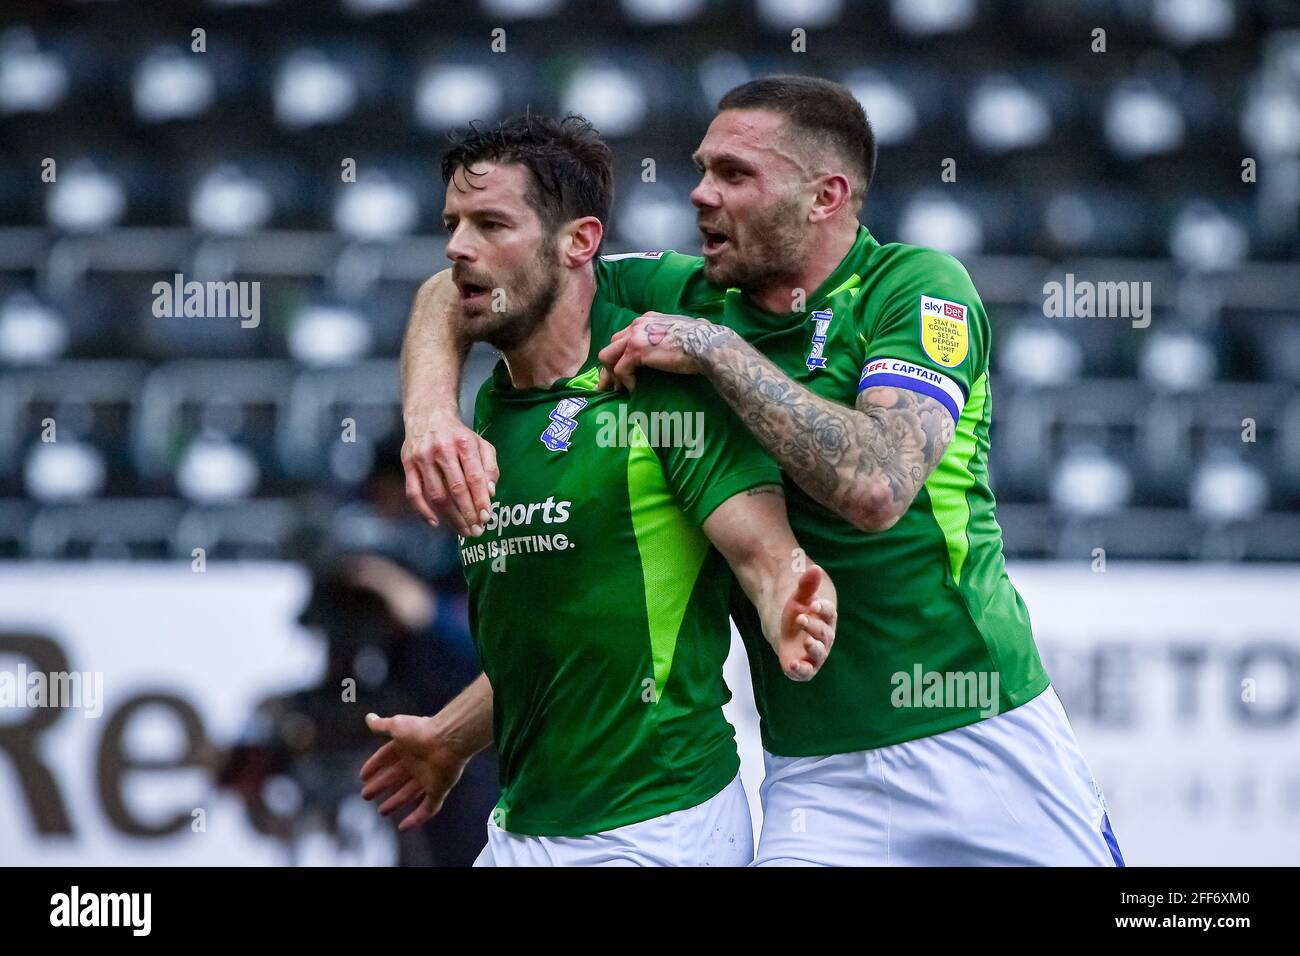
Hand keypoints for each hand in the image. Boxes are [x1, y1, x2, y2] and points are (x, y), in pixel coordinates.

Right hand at [361, 713, 470, 831]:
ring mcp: (428, 777)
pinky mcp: (438, 790)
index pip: (386, 758)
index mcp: (406, 747)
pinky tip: (403, 827)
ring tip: (382, 812)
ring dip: (395, 802)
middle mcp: (416, 763)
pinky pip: (427, 808)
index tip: (362, 776)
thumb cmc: (420, 731)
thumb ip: (382, 725)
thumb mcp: (397, 725)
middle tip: (365, 796)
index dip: (374, 766)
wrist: (447, 740)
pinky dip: (416, 819)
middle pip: (395, 777)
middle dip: (381, 786)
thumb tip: (368, 718)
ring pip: (409, 794)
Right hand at [402, 407, 498, 535]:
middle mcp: (442, 450)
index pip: (474, 477)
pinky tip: (436, 523)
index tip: (487, 517)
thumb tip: (490, 493)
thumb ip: (490, 467)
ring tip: (462, 531)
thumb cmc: (458, 435)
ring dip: (450, 517)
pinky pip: (414, 493)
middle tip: (476, 531)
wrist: (428, 415)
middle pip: (456, 489)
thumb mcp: (480, 443)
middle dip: (467, 513)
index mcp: (463, 443)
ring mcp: (422, 458)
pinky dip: (423, 511)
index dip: (481, 500)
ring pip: (436, 495)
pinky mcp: (407, 464)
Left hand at [597, 312, 730, 390]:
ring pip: (607, 356)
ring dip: (611, 375)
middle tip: (613, 386)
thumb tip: (675, 347)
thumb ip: (670, 336)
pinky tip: (634, 390)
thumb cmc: (701, 341)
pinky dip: (625, 382)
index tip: (620, 373)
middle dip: (609, 367)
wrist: (705, 345)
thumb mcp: (680, 333)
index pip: (623, 337)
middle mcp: (638, 324)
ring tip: (620, 389)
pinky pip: (620, 369)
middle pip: (611, 346)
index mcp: (647, 320)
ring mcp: (635, 336)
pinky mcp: (636, 351)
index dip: (619, 356)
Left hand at [776, 565, 836, 681]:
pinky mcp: (804, 666)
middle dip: (814, 626)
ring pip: (819, 653)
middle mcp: (824, 637)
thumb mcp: (799, 597)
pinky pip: (806, 671)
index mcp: (826, 618)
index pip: (829, 613)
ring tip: (806, 641)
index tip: (813, 604)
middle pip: (824, 633)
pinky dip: (801, 670)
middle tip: (800, 617)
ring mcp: (815, 652)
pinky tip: (793, 664)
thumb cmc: (797, 610)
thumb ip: (807, 585)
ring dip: (814, 648)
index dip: (823, 609)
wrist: (784, 627)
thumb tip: (815, 568)